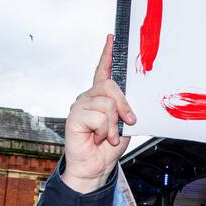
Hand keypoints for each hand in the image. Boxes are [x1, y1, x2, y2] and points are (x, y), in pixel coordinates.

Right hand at [62, 34, 136, 193]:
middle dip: (124, 106)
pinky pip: (98, 116)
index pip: (103, 71)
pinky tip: (97, 139)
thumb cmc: (108, 148)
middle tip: (127, 122)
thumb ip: (126, 110)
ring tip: (106, 137)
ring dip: (112, 126)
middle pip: (110, 86)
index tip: (112, 37)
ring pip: (107, 104)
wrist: (95, 168)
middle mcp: (88, 98)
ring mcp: (79, 106)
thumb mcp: (124, 126)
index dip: (107, 54)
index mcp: (100, 97)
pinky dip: (104, 131)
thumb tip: (131, 103)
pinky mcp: (74, 116)